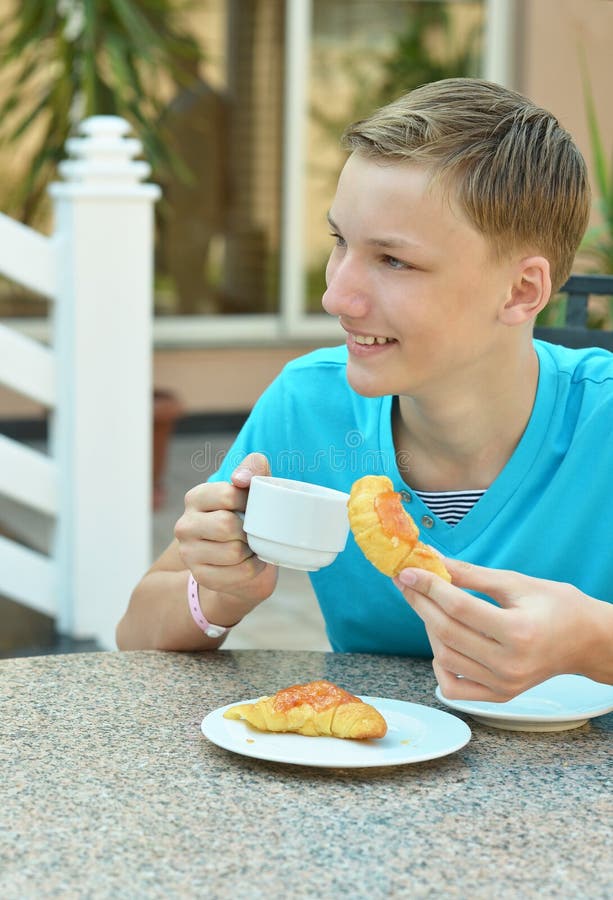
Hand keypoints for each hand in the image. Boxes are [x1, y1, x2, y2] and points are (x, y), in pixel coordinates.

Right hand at [174, 452, 277, 611]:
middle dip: (248, 529)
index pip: (228, 495)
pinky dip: (253, 568)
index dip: (249, 502)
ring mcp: (189, 553)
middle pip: (227, 525)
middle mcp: (185, 525)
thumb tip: (240, 479)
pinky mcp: (201, 576)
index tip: (252, 507)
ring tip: (251, 546)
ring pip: (234, 552)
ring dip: (252, 550)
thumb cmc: (247, 514)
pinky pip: (239, 573)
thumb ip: (252, 467)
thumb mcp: (252, 487)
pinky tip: (250, 562)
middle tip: (253, 530)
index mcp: (196, 497)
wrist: (240, 556)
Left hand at [394, 559, 610, 700]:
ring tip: (431, 606)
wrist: (585, 641)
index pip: (459, 607)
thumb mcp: (516, 583)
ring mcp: (504, 685)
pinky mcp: (499, 696)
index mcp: (518, 632)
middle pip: (447, 632)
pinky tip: (444, 643)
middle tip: (406, 582)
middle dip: (421, 603)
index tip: (408, 571)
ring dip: (429, 628)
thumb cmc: (556, 606)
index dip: (429, 586)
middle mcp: (510, 664)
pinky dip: (440, 665)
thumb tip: (434, 560)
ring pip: (445, 658)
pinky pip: (453, 687)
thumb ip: (471, 575)